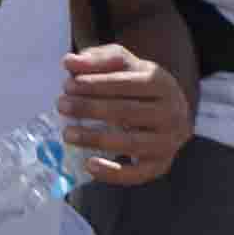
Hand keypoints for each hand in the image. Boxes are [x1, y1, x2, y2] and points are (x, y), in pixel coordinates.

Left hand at [60, 41, 189, 184]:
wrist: (172, 113)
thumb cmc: (140, 86)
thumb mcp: (125, 65)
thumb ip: (98, 60)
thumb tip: (69, 62)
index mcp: (162, 84)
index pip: (127, 83)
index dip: (96, 84)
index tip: (68, 85)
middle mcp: (171, 114)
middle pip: (126, 112)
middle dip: (90, 108)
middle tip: (61, 105)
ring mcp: (167, 142)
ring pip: (130, 143)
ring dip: (95, 139)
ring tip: (67, 133)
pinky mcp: (160, 165)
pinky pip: (136, 174)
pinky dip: (112, 173)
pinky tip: (89, 164)